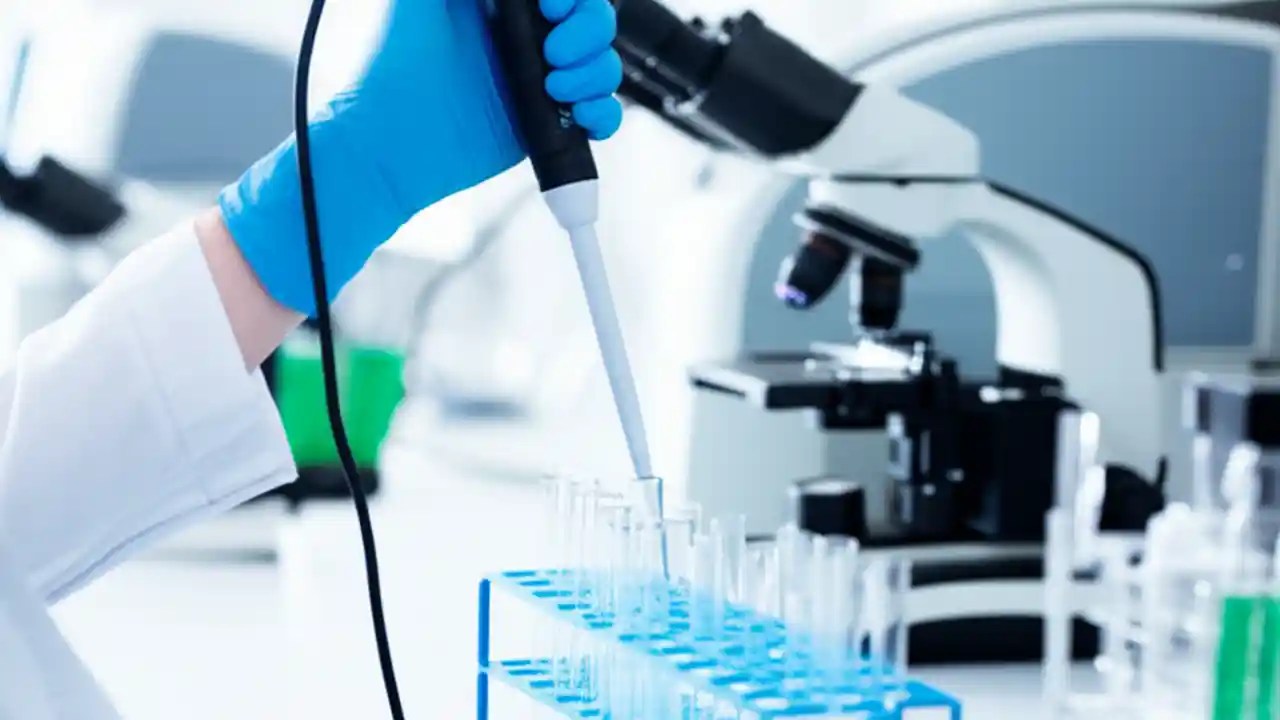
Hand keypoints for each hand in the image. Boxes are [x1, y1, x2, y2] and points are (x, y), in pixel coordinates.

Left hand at [219, 0, 622, 315]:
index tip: (549, 6)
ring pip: (602, 65)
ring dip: (595, 73)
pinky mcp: (546, 124)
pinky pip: (598, 115)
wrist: (388, 143)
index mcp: (502, 5)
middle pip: (594, 22)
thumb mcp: (419, 1)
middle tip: (553, 51)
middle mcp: (525, 38)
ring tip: (554, 88)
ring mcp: (539, 82)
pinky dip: (605, 114)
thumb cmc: (388, 67)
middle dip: (589, 32)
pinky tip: (581, 114)